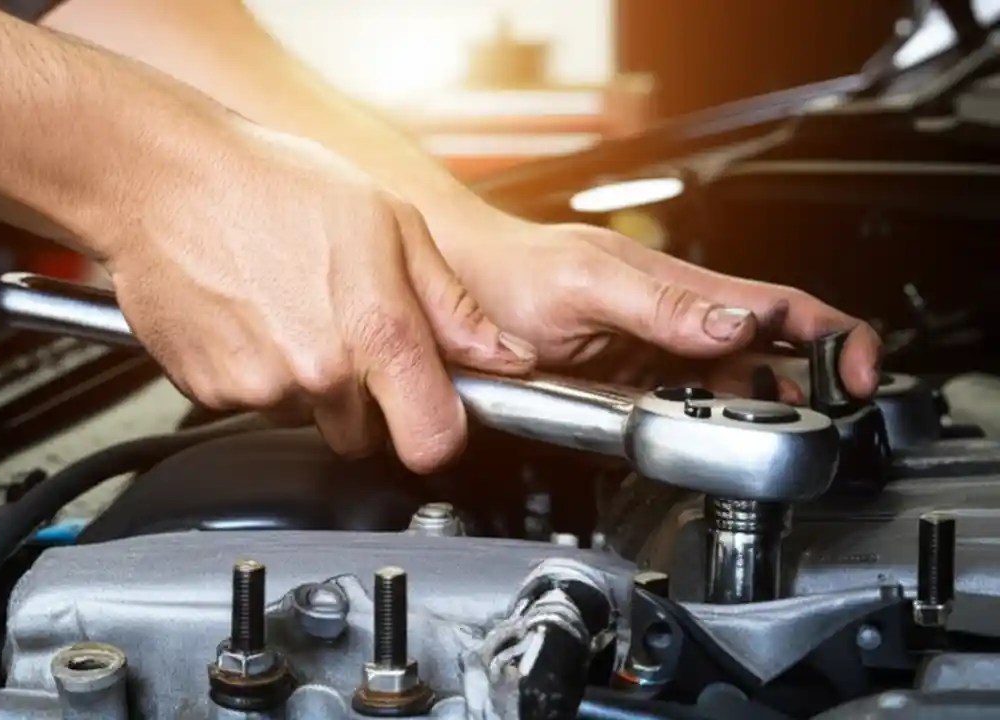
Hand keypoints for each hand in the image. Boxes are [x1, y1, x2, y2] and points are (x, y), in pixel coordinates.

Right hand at [99, 125, 534, 471]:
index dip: (438, 429)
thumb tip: (502, 356)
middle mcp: (319, 374)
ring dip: (307, 383)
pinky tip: (251, 315)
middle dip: (367, 403)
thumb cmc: (274, 184)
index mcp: (378, 335)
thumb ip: (452, 306)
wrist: (165, 178)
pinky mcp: (208, 392)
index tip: (431, 407)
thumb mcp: (392, 224)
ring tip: (289, 308)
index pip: (433, 443)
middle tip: (346, 333)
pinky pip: (250, 403)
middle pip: (365, 439)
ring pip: (305, 418)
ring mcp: (259, 388)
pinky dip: (255, 373)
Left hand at [443, 215, 881, 399]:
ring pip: (721, 384)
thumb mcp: (583, 286)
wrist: (449, 281)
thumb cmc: (505, 269)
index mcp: (677, 288)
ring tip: (738, 433)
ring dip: (739, 410)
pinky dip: (690, 419)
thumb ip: (661, 305)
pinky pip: (674, 401)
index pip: (777, 307)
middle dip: (793, 389)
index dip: (831, 337)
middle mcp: (672, 316)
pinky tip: (685, 432)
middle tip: (803, 426)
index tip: (860, 373)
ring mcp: (649, 347)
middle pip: (762, 354)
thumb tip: (738, 325)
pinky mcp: (624, 374)